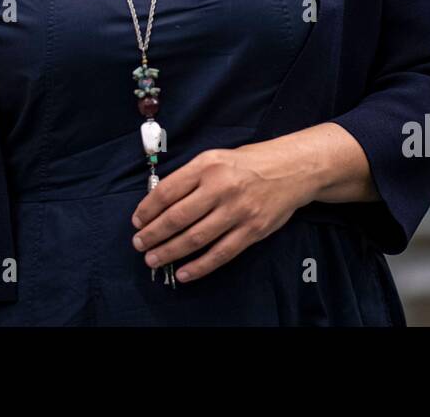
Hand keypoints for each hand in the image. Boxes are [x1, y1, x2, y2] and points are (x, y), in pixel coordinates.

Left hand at [128, 140, 316, 282]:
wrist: (292, 169)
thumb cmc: (248, 163)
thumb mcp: (216, 157)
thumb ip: (191, 177)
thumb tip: (159, 202)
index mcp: (207, 165)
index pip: (168, 190)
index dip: (148, 209)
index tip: (137, 221)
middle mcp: (221, 187)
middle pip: (178, 217)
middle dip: (153, 234)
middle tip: (139, 244)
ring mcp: (238, 211)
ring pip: (196, 238)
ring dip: (170, 252)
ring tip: (153, 259)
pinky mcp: (252, 230)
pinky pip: (221, 253)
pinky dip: (200, 266)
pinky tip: (184, 272)